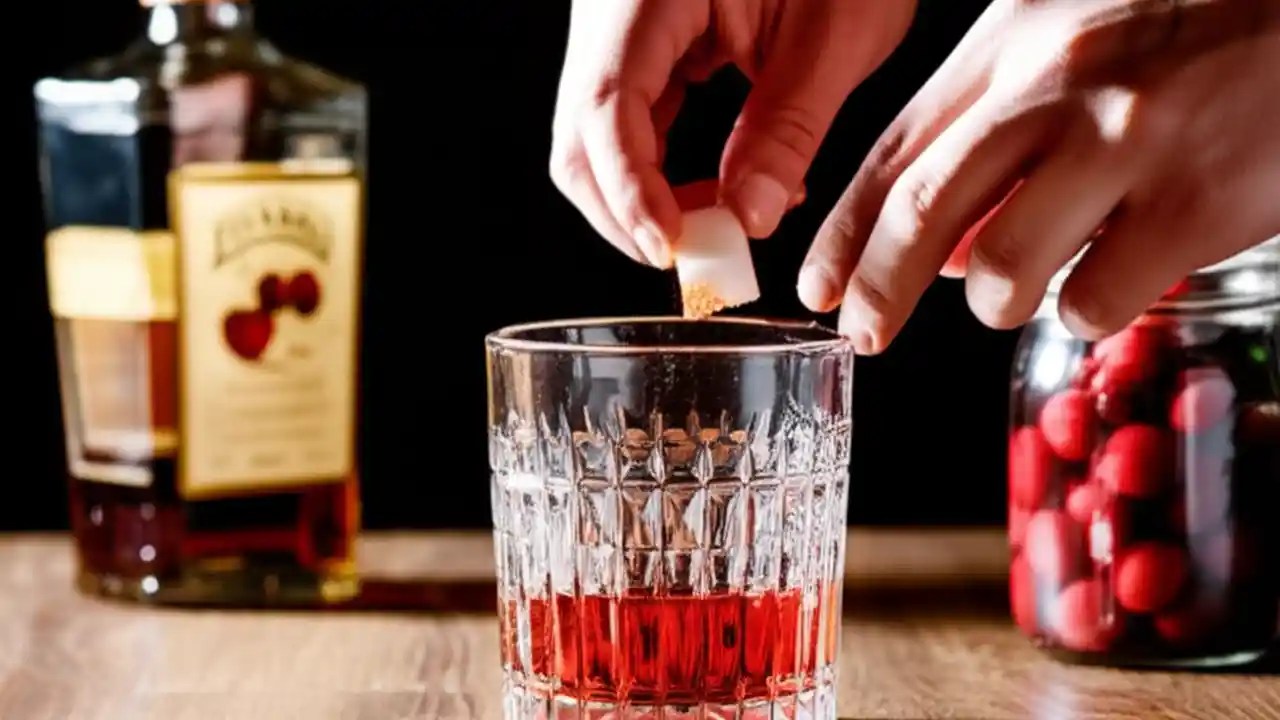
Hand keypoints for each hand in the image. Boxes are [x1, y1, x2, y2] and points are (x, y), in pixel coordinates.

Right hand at [549, 0, 916, 267]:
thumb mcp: (836, 32)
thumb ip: (787, 131)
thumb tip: (749, 220)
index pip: (606, 107)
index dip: (631, 191)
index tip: (674, 248)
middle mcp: (615, 9)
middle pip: (582, 137)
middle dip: (630, 210)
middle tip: (698, 257)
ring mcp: (623, 28)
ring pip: (600, 139)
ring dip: (650, 198)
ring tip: (724, 223)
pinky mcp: (644, 42)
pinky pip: (632, 122)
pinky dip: (666, 171)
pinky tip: (723, 190)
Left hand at [800, 0, 1279, 352]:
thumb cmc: (1189, 23)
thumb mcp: (1069, 41)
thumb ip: (992, 131)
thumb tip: (940, 250)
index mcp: (1013, 39)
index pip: (897, 149)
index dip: (844, 230)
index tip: (816, 286)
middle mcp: (1058, 81)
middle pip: (923, 209)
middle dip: (877, 290)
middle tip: (864, 334)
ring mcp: (1128, 140)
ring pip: (1001, 269)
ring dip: (997, 300)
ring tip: (1023, 288)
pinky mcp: (1196, 201)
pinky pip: (1095, 299)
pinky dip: (1086, 309)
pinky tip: (1113, 278)